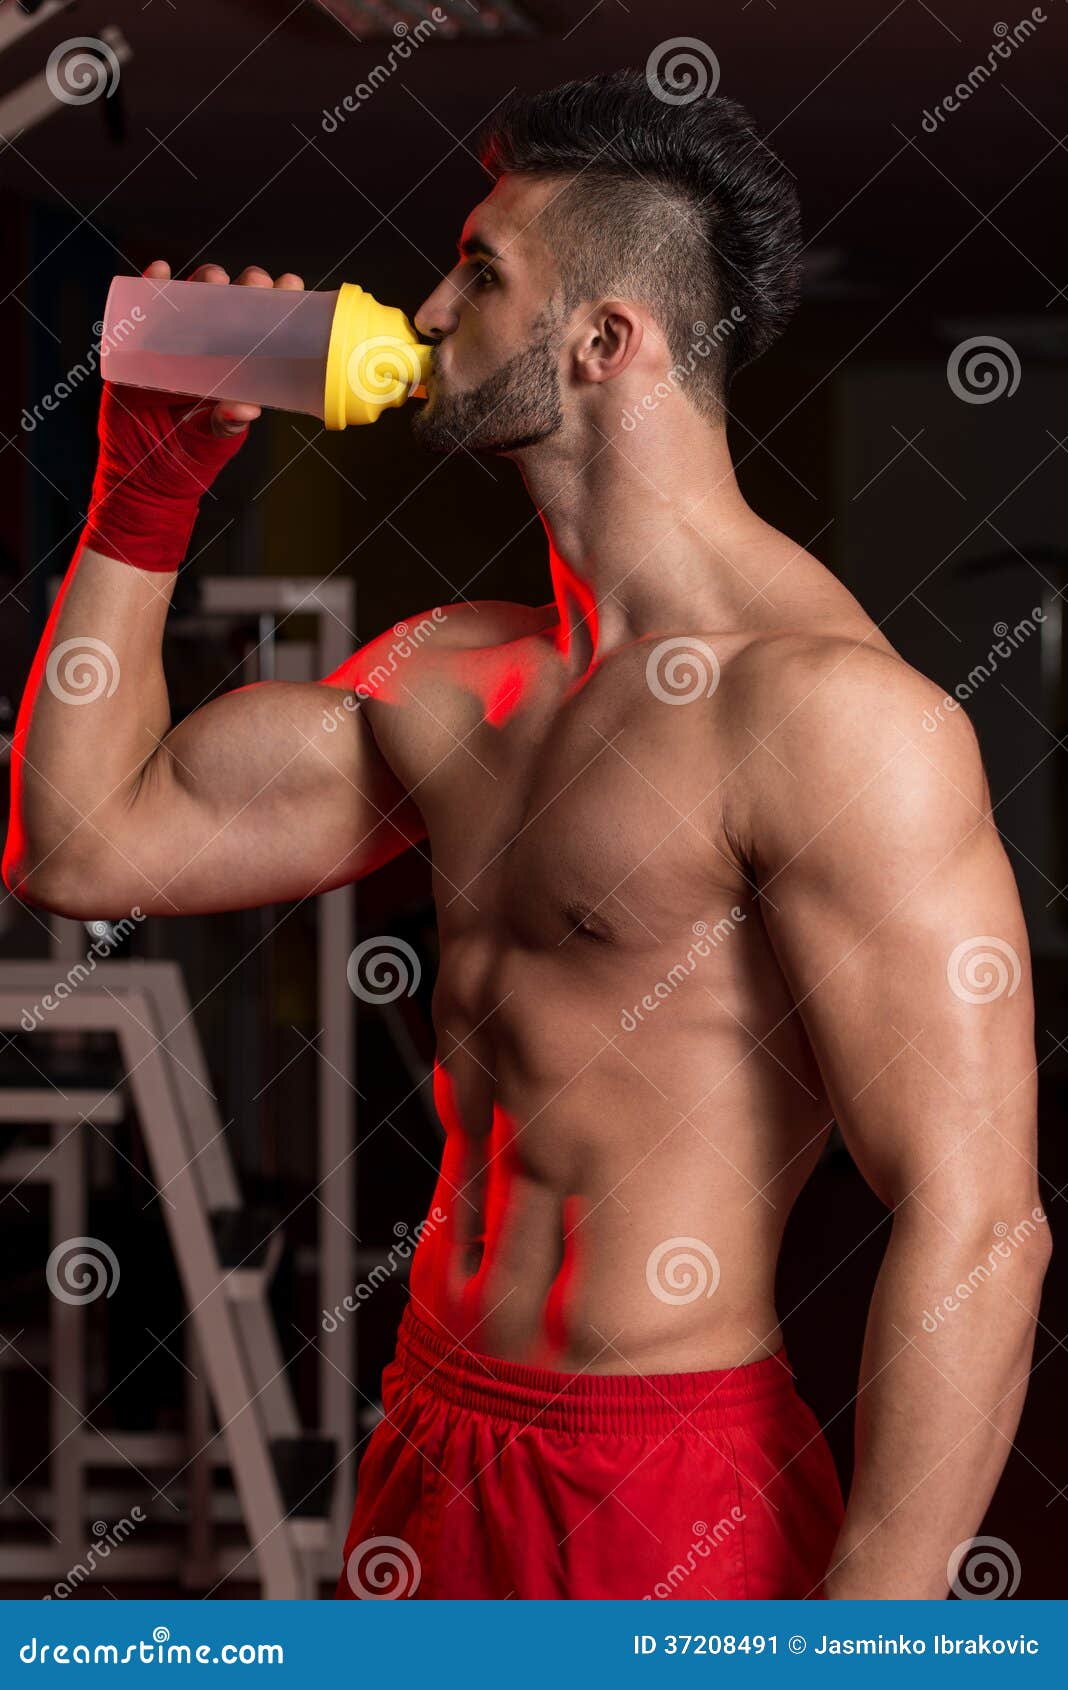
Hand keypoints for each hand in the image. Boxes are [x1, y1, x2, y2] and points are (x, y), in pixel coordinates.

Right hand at [82, 259, 306, 570]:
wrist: (145, 466)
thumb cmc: (191, 449)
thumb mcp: (214, 436)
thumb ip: (228, 422)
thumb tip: (247, 409)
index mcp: (242, 362)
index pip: (267, 324)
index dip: (281, 301)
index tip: (291, 286)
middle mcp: (215, 343)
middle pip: (236, 299)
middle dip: (249, 284)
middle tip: (254, 284)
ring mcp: (179, 337)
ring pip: (196, 294)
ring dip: (207, 278)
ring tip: (214, 279)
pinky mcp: (143, 339)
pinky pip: (146, 305)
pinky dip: (152, 283)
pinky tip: (160, 272)